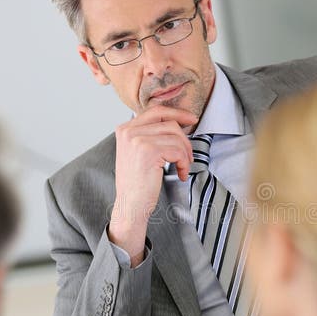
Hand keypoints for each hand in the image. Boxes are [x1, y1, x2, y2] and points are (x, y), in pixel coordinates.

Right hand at [109, 106, 196, 263]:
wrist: (130, 205)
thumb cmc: (137, 182)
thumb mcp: (137, 152)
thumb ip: (149, 134)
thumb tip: (175, 121)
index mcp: (125, 128)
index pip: (155, 110)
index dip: (177, 113)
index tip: (191, 119)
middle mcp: (128, 131)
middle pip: (169, 122)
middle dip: (184, 139)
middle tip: (189, 155)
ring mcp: (137, 140)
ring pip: (176, 136)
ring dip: (185, 153)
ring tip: (183, 167)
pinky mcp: (149, 151)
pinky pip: (178, 150)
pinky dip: (184, 162)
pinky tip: (180, 174)